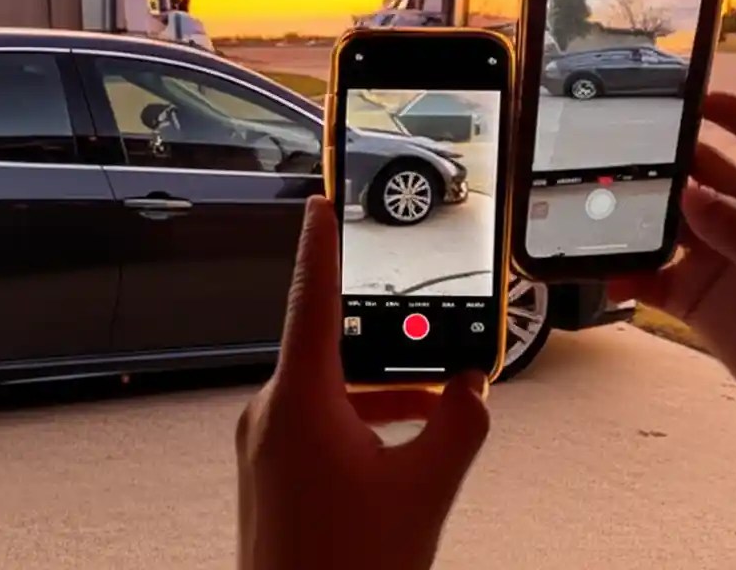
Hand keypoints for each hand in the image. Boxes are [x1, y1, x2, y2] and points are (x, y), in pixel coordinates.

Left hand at [236, 196, 489, 569]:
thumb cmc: (347, 569)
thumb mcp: (426, 490)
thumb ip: (459, 426)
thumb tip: (472, 389)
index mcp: (299, 401)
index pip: (310, 299)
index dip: (320, 244)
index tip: (320, 203)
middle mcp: (270, 413)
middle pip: (330, 351)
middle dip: (386, 351)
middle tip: (432, 346)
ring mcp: (263, 445)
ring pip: (327, 392)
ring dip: (379, 395)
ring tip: (433, 414)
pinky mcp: (268, 471)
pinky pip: (315, 423)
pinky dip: (358, 422)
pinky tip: (399, 450)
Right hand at [611, 93, 735, 464]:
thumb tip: (692, 193)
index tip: (693, 104)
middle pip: (712, 177)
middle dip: (669, 165)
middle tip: (617, 159)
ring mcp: (733, 268)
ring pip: (676, 228)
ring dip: (638, 222)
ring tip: (597, 216)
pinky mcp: (707, 306)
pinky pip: (658, 280)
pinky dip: (630, 275)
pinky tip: (607, 278)